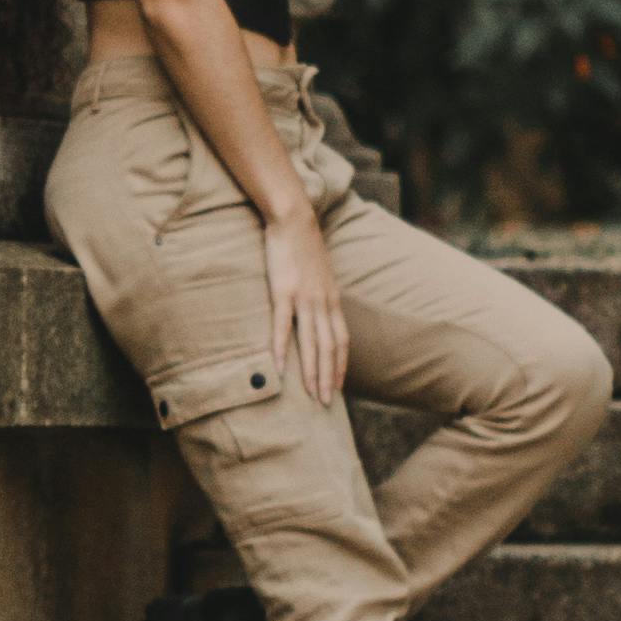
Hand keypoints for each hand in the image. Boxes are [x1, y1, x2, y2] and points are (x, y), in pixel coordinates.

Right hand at [262, 196, 347, 403]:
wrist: (294, 219)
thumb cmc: (304, 245)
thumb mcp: (320, 272)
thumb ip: (321, 293)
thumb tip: (320, 308)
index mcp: (332, 298)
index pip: (341, 339)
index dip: (340, 365)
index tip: (338, 386)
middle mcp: (323, 302)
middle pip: (329, 347)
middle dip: (328, 377)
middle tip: (326, 402)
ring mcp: (304, 298)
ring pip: (311, 342)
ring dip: (312, 371)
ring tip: (311, 394)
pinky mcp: (283, 291)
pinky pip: (284, 325)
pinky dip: (283, 349)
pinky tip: (279, 368)